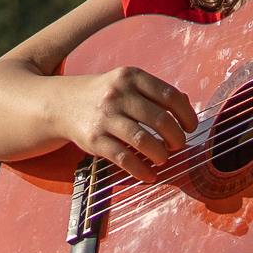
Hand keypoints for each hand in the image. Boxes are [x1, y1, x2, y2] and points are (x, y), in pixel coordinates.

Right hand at [62, 66, 198, 175]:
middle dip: (176, 138)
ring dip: (161, 155)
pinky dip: (142, 170)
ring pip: (144, 141)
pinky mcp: (94, 139)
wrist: (62, 103)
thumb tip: (187, 106)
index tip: (190, 127)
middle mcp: (118, 94)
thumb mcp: (126, 83)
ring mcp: (105, 117)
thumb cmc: (104, 95)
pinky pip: (124, 159)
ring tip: (163, 158)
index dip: (186, 114)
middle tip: (178, 145)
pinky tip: (149, 175)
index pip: (170, 96)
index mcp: (131, 77)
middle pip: (160, 120)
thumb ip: (155, 92)